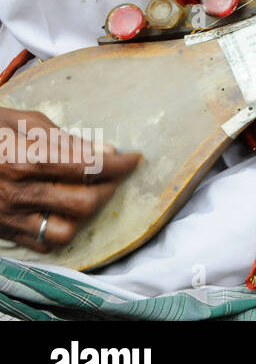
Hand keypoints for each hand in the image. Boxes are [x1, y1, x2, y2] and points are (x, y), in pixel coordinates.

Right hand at [0, 108, 139, 250]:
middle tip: (111, 176)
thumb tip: (103, 151)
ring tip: (86, 194)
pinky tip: (62, 210)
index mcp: (24, 158)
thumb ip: (63, 138)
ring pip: (67, 230)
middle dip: (107, 189)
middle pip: (84, 202)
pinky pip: (44, 243)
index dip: (119, 164)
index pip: (88, 166)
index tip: (134, 159)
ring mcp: (8, 215)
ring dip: (84, 214)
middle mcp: (17, 192)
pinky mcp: (2, 230)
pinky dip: (60, 229)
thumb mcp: (21, 121)